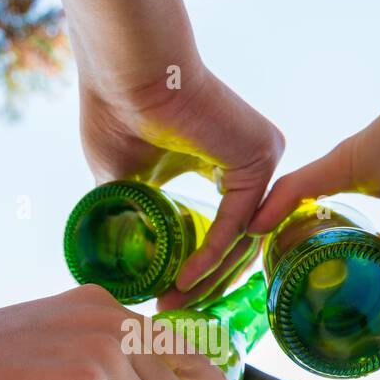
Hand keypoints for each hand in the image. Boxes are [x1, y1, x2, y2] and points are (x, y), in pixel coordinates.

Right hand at [78, 60, 284, 308]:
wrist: (126, 69)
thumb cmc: (117, 108)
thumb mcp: (125, 178)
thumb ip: (138, 214)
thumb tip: (123, 258)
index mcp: (224, 161)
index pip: (224, 229)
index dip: (197, 268)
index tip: (165, 295)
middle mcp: (249, 160)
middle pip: (237, 240)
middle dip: (202, 282)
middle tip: (169, 310)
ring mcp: (261, 157)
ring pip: (241, 237)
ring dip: (205, 277)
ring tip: (169, 302)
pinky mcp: (262, 156)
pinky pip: (239, 223)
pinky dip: (211, 255)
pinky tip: (183, 278)